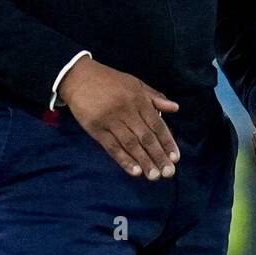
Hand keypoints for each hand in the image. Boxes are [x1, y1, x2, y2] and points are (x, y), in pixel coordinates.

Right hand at [58, 57, 180, 180]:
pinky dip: (124, 160)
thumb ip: (155, 97)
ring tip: (154, 176)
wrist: (80, 78)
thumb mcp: (135, 84)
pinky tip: (134, 171)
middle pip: (146, 137)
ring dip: (144, 162)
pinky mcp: (96, 130)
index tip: (175, 157)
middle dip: (158, 156)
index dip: (167, 141)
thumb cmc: (110, 81)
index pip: (157, 124)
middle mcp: (127, 111)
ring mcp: (111, 121)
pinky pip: (112, 147)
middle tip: (169, 172)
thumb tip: (175, 108)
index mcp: (139, 100)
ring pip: (131, 144)